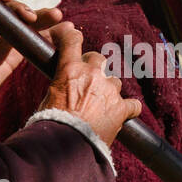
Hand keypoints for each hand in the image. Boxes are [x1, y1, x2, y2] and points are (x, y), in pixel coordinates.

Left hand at [0, 0, 60, 115]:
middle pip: (7, 11)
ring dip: (39, 18)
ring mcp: (0, 39)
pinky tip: (59, 30)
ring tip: (56, 15)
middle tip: (31, 16)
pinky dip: (43, 37)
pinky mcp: (12, 56)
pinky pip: (28, 43)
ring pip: (21, 25)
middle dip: (21, 10)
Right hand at [39, 24, 140, 144]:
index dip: (71, 35)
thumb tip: (65, 87)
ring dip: (109, 91)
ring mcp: (109, 91)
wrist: (65, 147)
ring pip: (115, 81)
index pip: (72, 40)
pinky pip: (132, 105)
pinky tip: (124, 115)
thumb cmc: (52, 124)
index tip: (71, 34)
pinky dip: (128, 109)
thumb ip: (61, 85)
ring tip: (100, 108)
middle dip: (94, 68)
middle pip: (99, 58)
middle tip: (88, 82)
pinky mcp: (121, 109)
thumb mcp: (48, 98)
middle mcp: (92, 75)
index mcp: (70, 69)